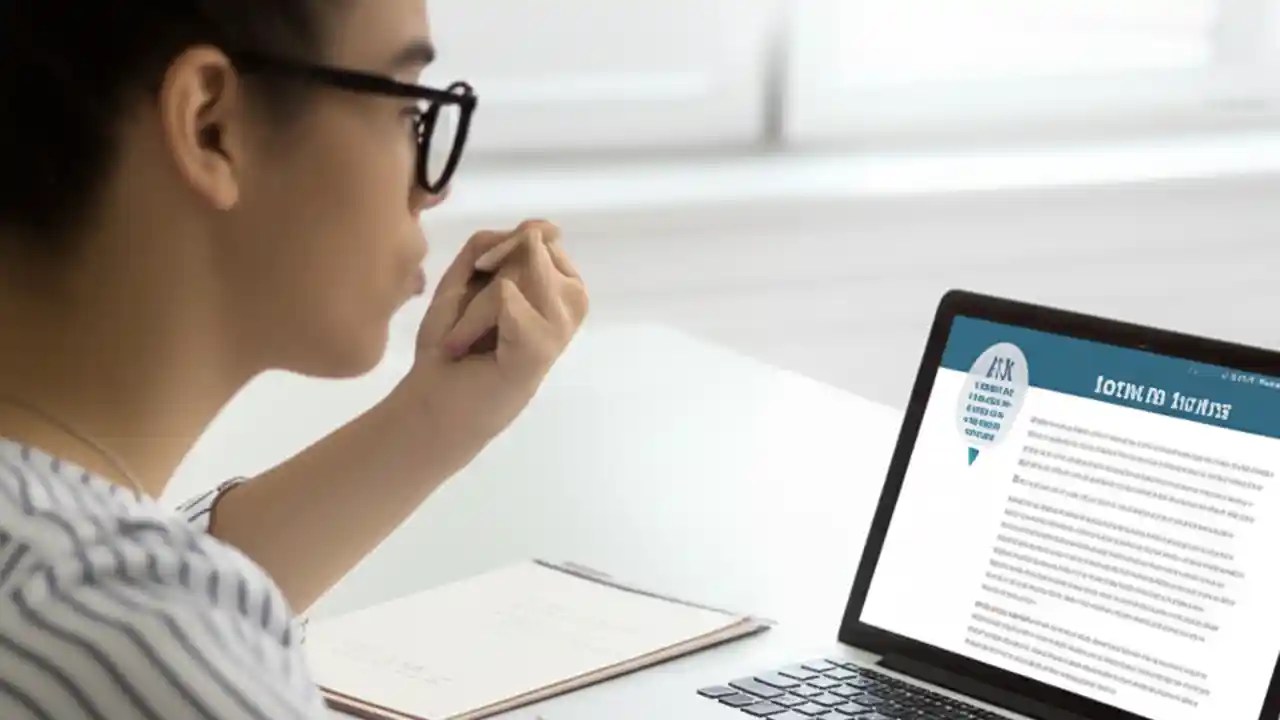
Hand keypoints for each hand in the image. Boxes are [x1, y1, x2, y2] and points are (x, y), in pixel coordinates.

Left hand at [398, 220, 588, 451]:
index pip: (535, 235)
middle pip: (525, 251)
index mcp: (560, 283)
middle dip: (483, 284)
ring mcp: (562, 325)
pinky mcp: (543, 345)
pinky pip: (504, 296)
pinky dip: (469, 322)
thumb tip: (539, 229)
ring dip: (473, 308)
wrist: (432, 404)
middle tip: (468, 325)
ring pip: (514, 273)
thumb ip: (495, 242)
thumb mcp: (466, 278)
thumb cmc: (451, 344)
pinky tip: (462, 348)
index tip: (475, 296)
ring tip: (464, 338)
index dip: (495, 259)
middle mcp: (571, 301)